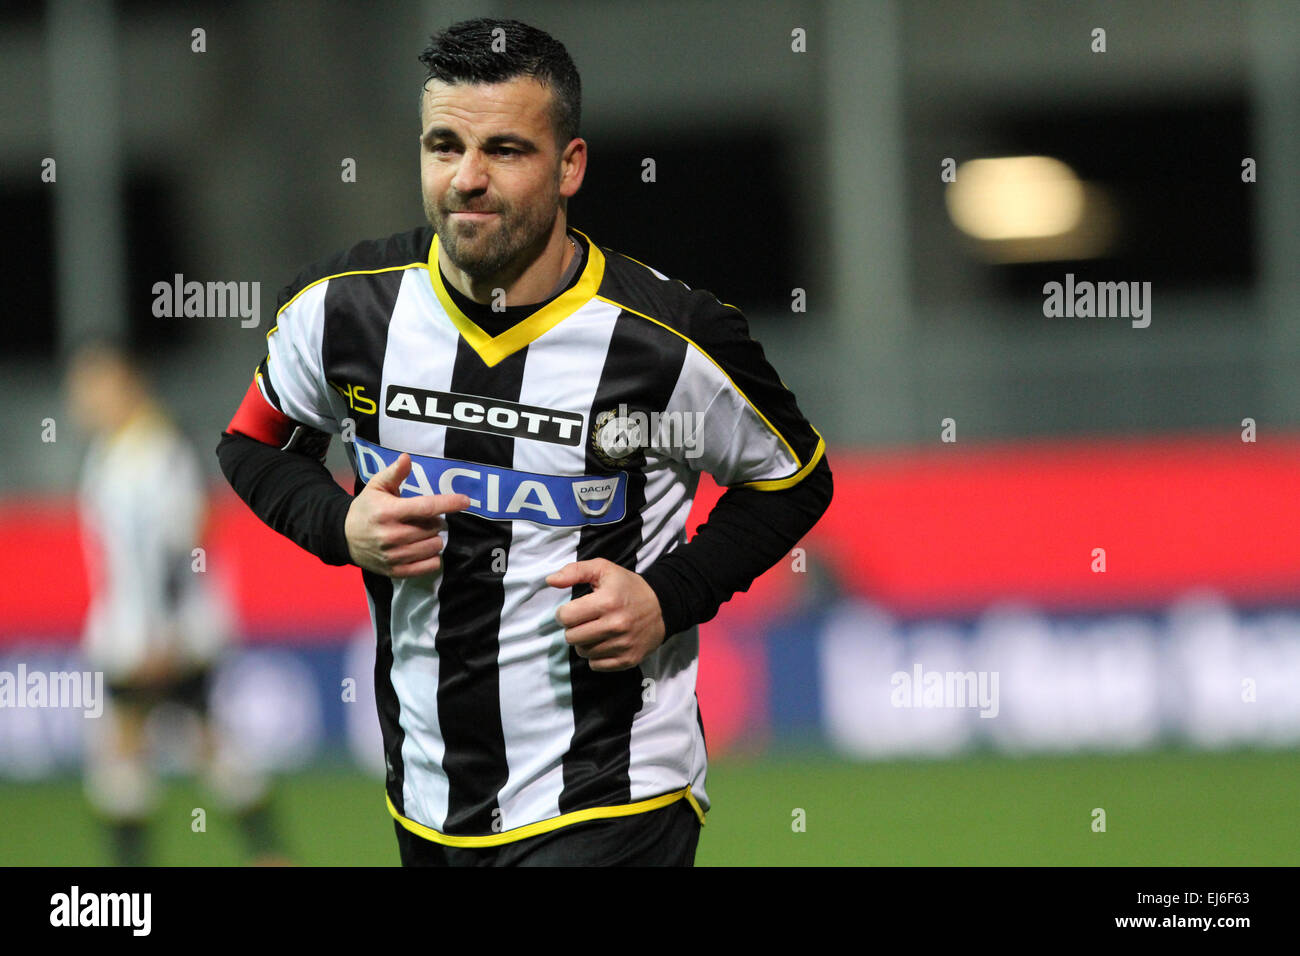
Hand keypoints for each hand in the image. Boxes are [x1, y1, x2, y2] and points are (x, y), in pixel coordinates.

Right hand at [345, 453, 470, 577]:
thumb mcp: (377, 486)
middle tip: (425, 518)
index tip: (466, 500)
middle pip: (434, 528)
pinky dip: (433, 557)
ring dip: (435, 538)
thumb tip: (407, 457)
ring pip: (434, 547)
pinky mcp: (396, 571)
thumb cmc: (366, 508)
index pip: (426, 507)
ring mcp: (394, 555)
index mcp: (388, 512)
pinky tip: (424, 549)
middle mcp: (391, 535)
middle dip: (436, 521)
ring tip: (423, 533)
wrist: (344, 536)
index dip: (449, 503)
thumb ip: (394, 473)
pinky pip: (429, 566)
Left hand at [547, 558, 665, 671]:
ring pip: (583, 652)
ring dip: (584, 642)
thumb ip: (575, 571)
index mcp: (607, 601)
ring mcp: (623, 645)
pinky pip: (596, 666)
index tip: (572, 610)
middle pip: (571, 637)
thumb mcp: (603, 569)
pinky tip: (604, 643)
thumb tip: (550, 581)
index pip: (566, 617)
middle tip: (583, 621)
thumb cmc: (628, 587)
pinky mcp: (628, 660)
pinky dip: (596, 656)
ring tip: (595, 631)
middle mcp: (615, 625)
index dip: (564, 613)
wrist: (663, 606)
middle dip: (573, 628)